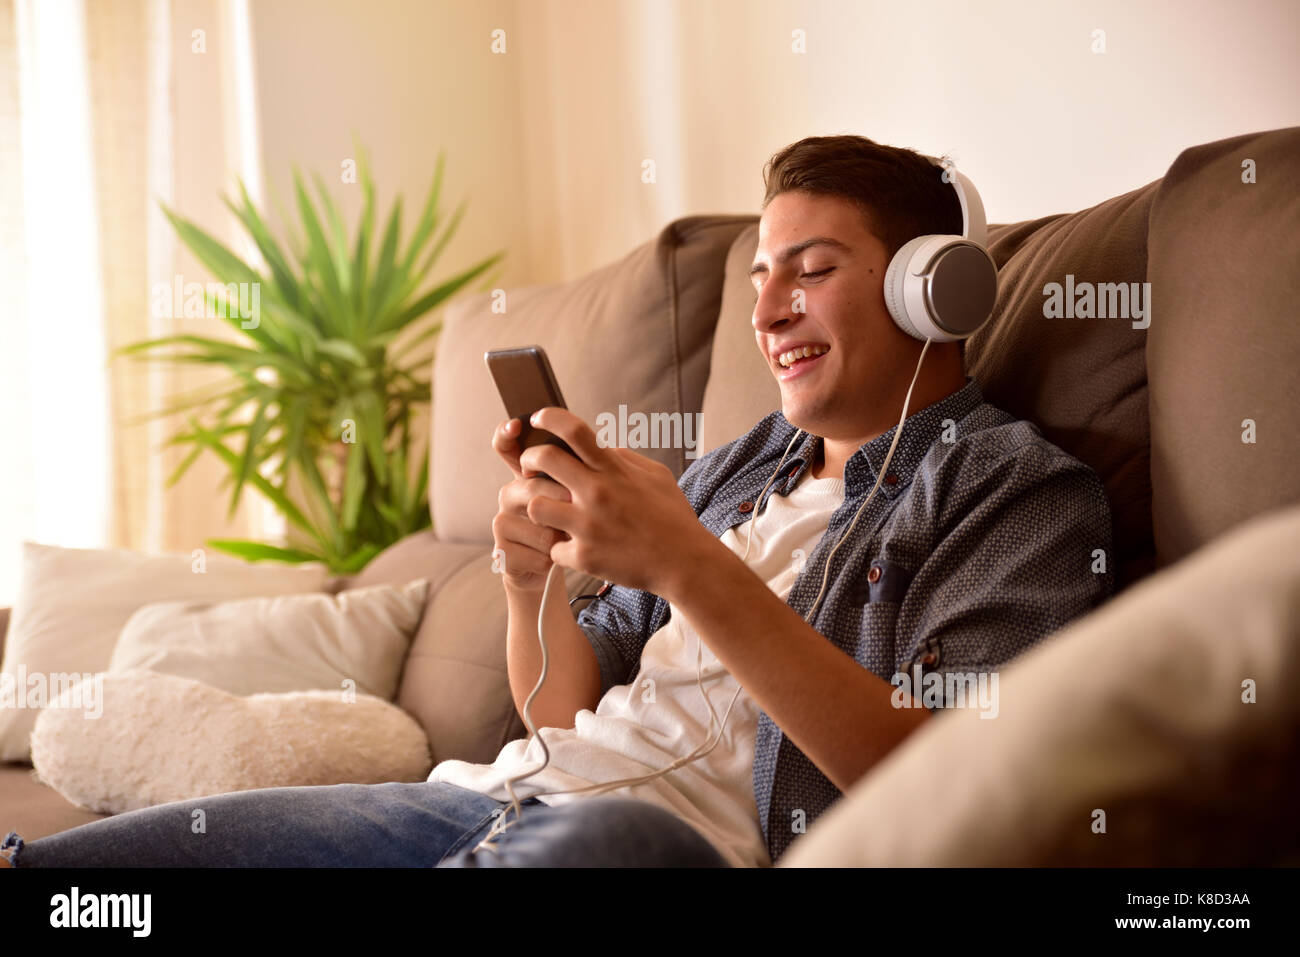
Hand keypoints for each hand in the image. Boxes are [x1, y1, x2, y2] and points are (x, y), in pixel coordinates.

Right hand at [490, 416, 572, 592]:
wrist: (553, 566)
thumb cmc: (569, 524)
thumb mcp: (576, 493)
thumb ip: (577, 469)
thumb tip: (596, 444)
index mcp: (525, 475)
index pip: (506, 447)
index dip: (506, 434)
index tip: (516, 425)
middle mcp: (508, 494)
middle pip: (533, 487)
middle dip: (563, 498)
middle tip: (581, 507)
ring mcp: (502, 523)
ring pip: (539, 524)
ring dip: (563, 534)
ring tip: (569, 538)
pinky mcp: (503, 553)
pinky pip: (538, 553)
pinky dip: (557, 559)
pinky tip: (556, 559)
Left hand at [519, 406, 714, 595]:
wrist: (684, 563)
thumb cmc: (672, 517)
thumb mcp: (656, 476)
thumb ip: (624, 458)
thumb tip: (601, 447)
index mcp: (614, 470)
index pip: (573, 429)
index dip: (549, 417)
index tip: (538, 419)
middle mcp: (597, 493)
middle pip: (543, 459)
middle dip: (529, 460)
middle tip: (531, 468)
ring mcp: (587, 526)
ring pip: (535, 505)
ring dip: (538, 507)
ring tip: (550, 513)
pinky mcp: (584, 556)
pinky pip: (552, 548)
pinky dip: (561, 549)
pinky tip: (574, 548)